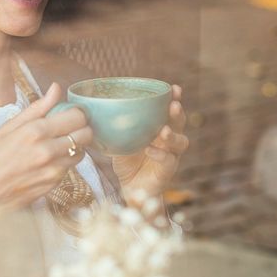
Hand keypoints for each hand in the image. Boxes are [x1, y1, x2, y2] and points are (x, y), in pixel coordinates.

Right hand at [0, 82, 91, 266]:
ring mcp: (54, 169)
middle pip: (86, 134)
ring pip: (81, 151)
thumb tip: (56, 89)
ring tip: (57, 144)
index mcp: (36, 131)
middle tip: (70, 128)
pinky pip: (70, 167)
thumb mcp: (9, 128)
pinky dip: (65, 161)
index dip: (78, 113)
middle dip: (82, 128)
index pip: (77, 116)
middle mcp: (48, 150)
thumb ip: (37, 108)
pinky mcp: (55, 183)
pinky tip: (48, 160)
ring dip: (75, 146)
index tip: (70, 113)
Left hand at [112, 84, 188, 202]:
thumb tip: (96, 111)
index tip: (174, 88)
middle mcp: (169, 140)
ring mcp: (171, 155)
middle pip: (180, 123)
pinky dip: (159, 154)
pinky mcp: (167, 170)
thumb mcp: (120, 141)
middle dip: (178, 114)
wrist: (130, 188)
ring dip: (173, 135)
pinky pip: (168, 160)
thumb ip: (116, 128)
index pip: (169, 110)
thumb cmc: (127, 162)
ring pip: (180, 142)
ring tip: (163, 131)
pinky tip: (149, 150)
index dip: (173, 99)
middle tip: (173, 106)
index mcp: (160, 128)